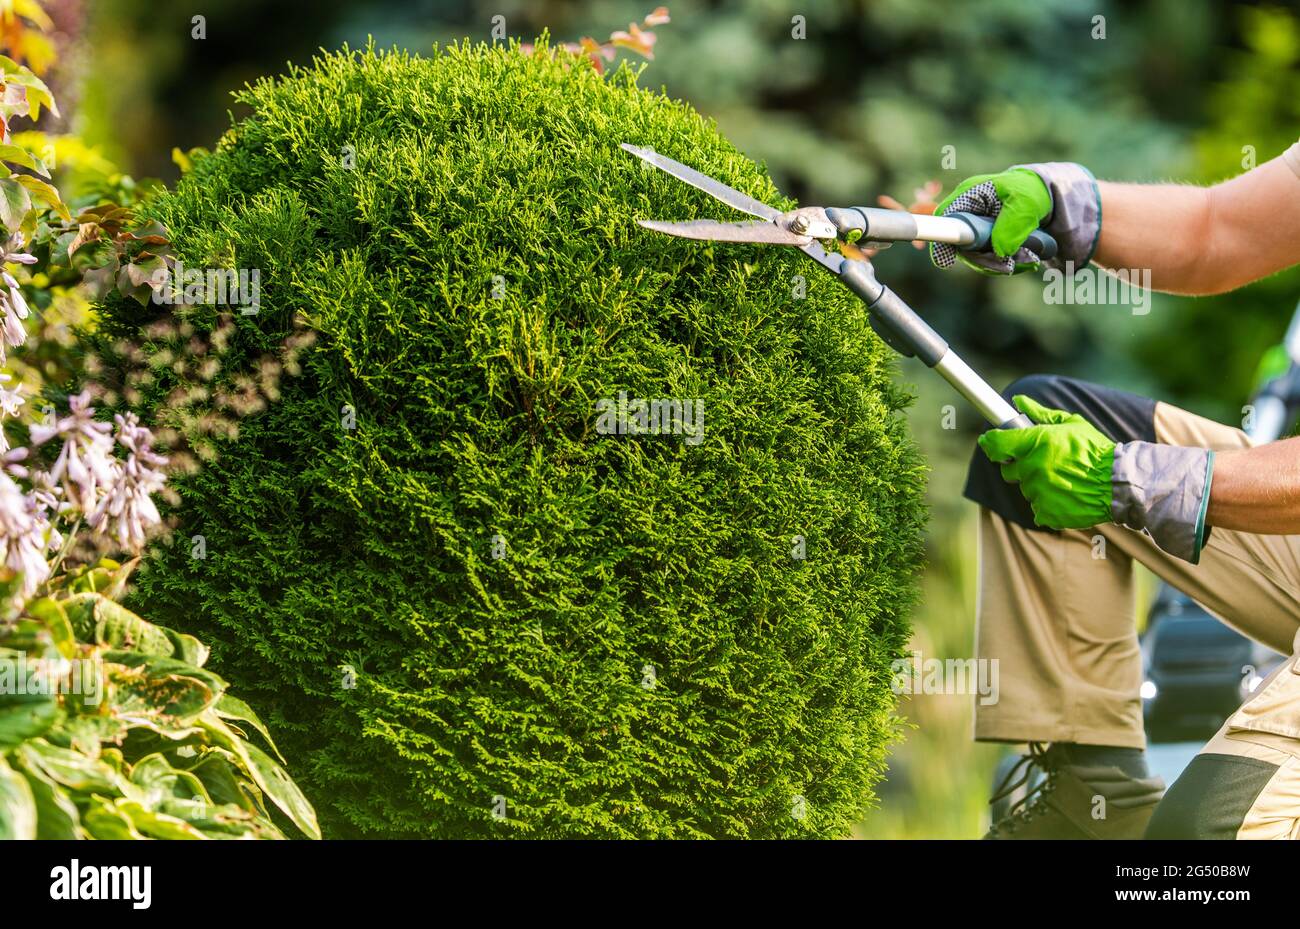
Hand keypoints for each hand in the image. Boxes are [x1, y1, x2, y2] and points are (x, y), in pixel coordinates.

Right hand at [931, 162, 1100, 274]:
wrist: (1053, 200)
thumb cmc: (1035, 192)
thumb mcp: (1027, 203)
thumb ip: (1012, 224)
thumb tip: (999, 251)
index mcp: (969, 195)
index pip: (945, 218)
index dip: (942, 239)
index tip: (948, 260)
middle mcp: (968, 214)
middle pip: (959, 245)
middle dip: (984, 259)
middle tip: (1008, 265)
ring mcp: (976, 231)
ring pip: (976, 258)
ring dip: (1000, 265)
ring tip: (1028, 260)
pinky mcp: (987, 243)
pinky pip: (989, 262)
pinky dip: (1007, 265)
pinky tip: (1026, 261)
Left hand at [977, 395, 1114, 529]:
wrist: (1119, 483)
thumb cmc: (1096, 450)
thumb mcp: (1071, 424)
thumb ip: (1040, 413)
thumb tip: (1018, 400)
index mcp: (1036, 443)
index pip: (996, 444)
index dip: (990, 442)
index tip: (989, 442)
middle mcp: (1033, 467)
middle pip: (1008, 470)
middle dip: (1020, 466)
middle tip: (1042, 463)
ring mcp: (1038, 492)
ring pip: (1025, 489)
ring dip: (1037, 484)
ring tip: (1062, 479)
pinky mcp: (1046, 512)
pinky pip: (1036, 508)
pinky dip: (1047, 504)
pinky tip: (1065, 495)